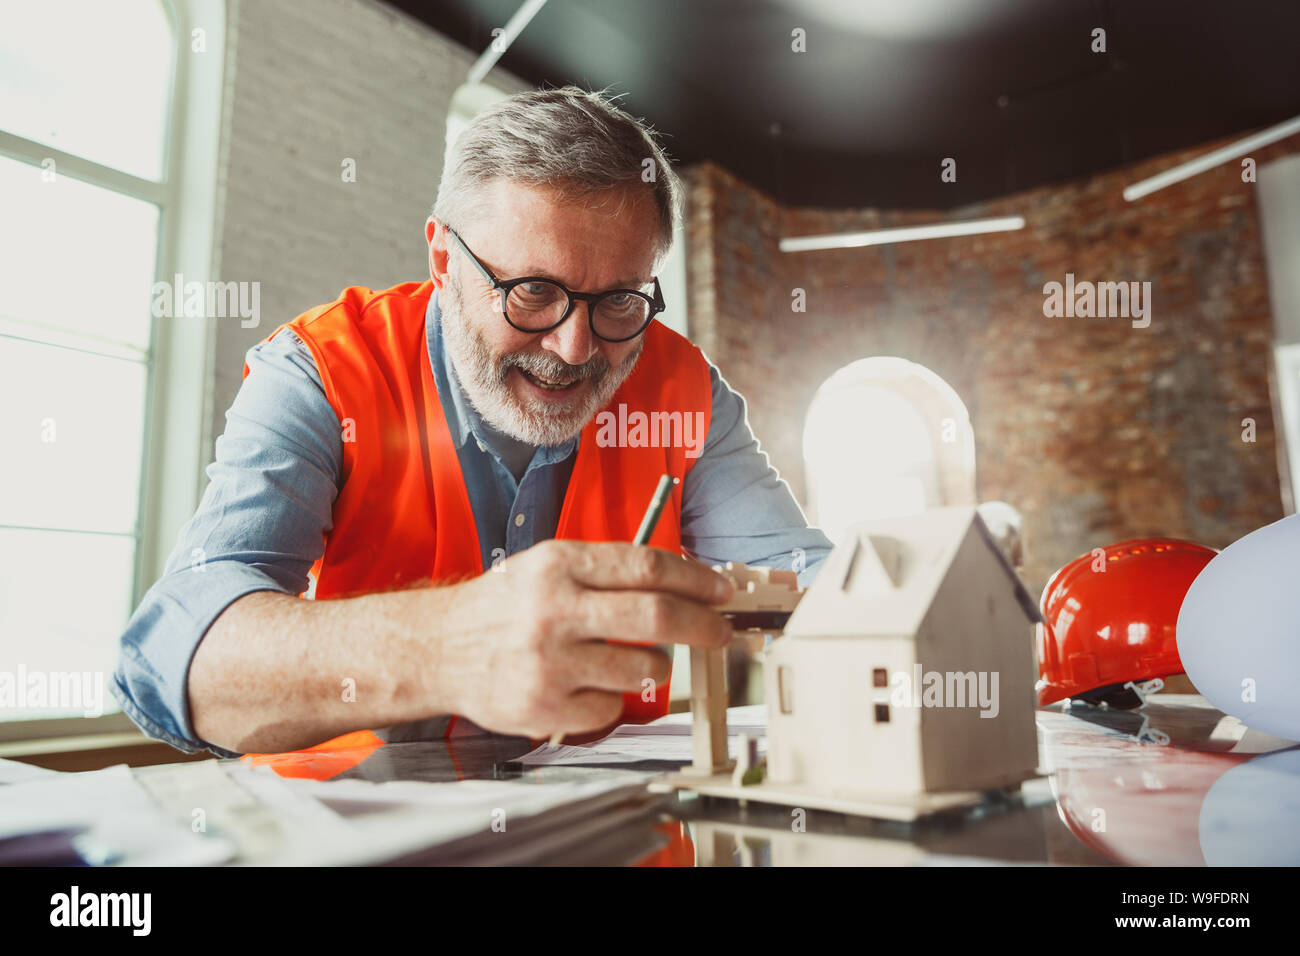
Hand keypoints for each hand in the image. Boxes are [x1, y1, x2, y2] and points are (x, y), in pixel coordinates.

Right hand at [434, 540, 734, 737]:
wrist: (439, 649)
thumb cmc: (503, 607)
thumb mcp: (547, 566)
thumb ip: (606, 572)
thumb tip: (682, 584)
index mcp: (559, 565)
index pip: (646, 567)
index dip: (695, 579)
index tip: (720, 591)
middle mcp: (554, 610)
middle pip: (656, 616)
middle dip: (702, 626)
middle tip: (721, 631)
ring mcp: (549, 662)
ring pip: (642, 668)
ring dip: (655, 665)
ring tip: (633, 659)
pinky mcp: (545, 706)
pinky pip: (613, 706)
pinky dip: (613, 697)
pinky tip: (586, 684)